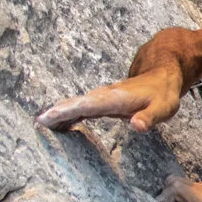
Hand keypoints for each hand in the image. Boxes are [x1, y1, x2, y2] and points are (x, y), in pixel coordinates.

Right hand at [36, 67, 181, 131]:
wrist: (163, 74)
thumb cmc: (163, 93)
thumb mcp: (163, 108)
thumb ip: (149, 117)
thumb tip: (137, 126)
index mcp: (115, 98)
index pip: (86, 105)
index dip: (66, 111)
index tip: (47, 117)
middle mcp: (105, 95)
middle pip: (76, 103)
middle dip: (56, 112)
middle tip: (38, 122)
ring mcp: (103, 97)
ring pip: (77, 104)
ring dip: (60, 113)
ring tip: (42, 123)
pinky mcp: (105, 101)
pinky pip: (84, 107)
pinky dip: (71, 114)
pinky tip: (61, 123)